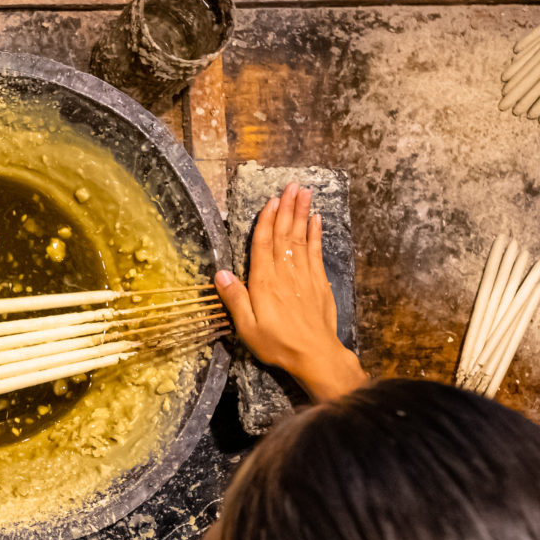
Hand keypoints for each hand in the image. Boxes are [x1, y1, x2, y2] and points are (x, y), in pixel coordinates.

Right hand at [215, 184, 367, 402]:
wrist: (315, 355)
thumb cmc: (278, 343)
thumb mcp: (247, 328)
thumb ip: (235, 299)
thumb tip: (221, 273)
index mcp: (264, 282)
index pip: (263, 244)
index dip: (266, 220)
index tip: (271, 200)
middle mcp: (285, 273)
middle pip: (285, 234)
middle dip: (288, 208)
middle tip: (292, 185)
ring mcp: (304, 275)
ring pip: (302, 237)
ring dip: (302, 214)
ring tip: (305, 193)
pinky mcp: (319, 282)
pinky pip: (316, 252)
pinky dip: (316, 234)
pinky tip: (316, 220)